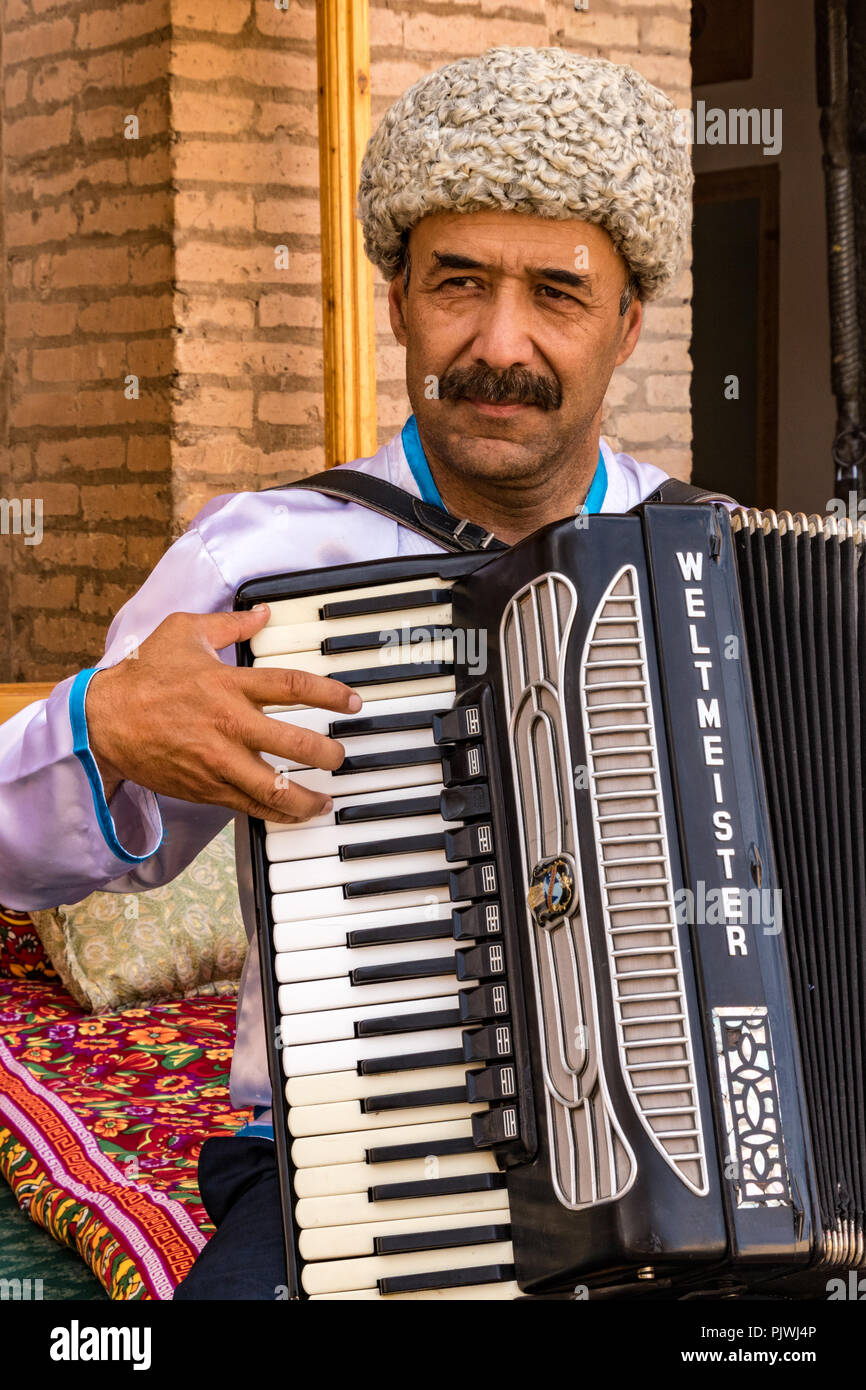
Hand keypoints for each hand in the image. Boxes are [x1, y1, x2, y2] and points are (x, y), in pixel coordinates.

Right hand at [85, 605, 360, 823]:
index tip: (353, 702)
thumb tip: (263, 612)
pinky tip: (293, 814)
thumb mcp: (183, 632)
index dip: (330, 693)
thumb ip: (229, 624)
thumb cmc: (143, 675)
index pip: (293, 686)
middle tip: (341, 757)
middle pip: (294, 743)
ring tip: (325, 802)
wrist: (104, 721)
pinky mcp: (206, 787)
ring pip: (275, 788)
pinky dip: (275, 814)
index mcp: (229, 684)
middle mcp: (229, 724)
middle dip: (327, 754)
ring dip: (307, 799)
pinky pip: (249, 807)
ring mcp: (218, 761)